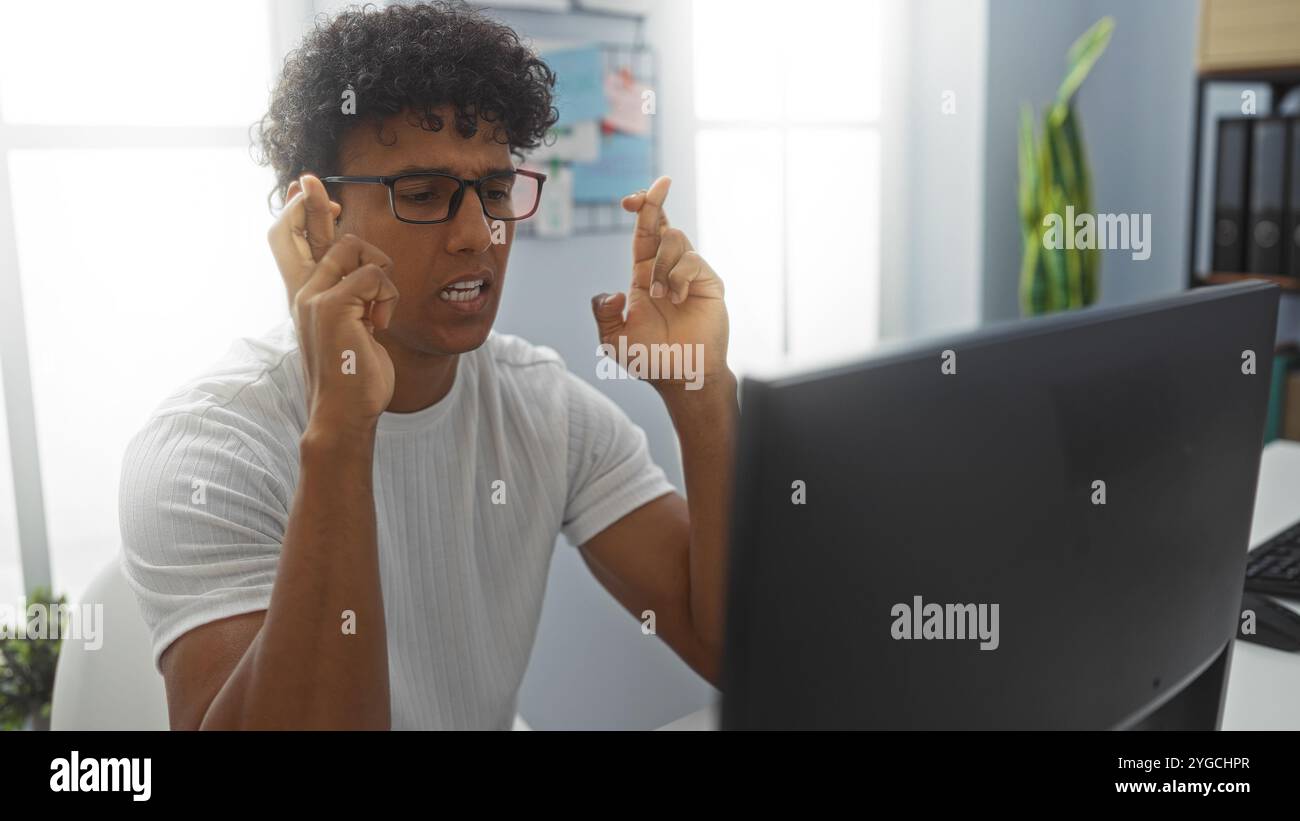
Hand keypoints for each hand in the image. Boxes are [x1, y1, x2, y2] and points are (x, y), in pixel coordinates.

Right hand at [268, 174, 398, 432]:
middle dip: (309, 201)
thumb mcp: (352, 327)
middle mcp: (302, 292)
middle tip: (310, 183)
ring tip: (377, 310)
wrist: (344, 412)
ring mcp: (313, 297)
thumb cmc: (354, 374)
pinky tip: (379, 325)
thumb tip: (364, 271)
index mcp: (304, 296)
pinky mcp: (332, 305)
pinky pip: (374, 275)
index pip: (286, 242)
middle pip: (301, 228)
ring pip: (355, 247)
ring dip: (380, 274)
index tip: (304, 190)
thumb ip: (353, 296)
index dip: (295, 212)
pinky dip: (388, 299)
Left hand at [590, 176, 729, 389]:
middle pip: (662, 223)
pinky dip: (678, 276)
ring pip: (675, 239)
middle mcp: (668, 270)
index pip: (643, 234)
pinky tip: (677, 299)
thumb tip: (611, 293)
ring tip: (661, 295)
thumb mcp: (614, 341)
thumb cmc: (651, 360)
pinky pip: (692, 260)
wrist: (684, 377)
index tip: (631, 198)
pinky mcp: (709, 282)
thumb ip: (604, 315)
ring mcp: (690, 274)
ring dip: (661, 263)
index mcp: (645, 276)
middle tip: (659, 184)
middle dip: (656, 200)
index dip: (641, 210)